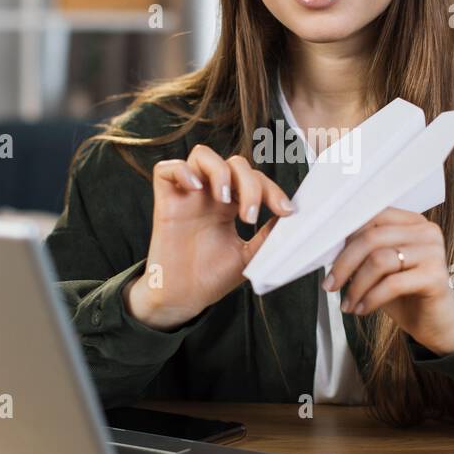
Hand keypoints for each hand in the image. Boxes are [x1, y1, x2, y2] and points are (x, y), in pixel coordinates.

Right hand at [126, 144, 295, 329]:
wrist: (184, 298)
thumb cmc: (211, 277)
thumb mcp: (248, 256)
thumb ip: (266, 235)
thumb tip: (289, 217)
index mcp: (231, 205)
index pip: (254, 179)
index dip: (272, 189)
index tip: (286, 211)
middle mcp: (210, 195)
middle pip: (234, 164)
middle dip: (250, 184)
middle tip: (250, 216)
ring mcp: (187, 196)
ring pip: (202, 155)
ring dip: (220, 171)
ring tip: (223, 200)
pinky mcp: (165, 202)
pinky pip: (166, 170)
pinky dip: (182, 171)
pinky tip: (195, 189)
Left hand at [323, 207, 453, 355]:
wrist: (437, 324)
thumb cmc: (406, 294)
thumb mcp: (381, 269)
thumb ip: (363, 253)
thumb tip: (329, 248)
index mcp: (412, 222)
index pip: (372, 218)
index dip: (345, 238)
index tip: (327, 260)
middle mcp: (426, 231)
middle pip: (372, 238)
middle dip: (344, 264)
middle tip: (330, 286)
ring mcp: (434, 252)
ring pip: (379, 260)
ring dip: (356, 285)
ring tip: (348, 304)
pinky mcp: (437, 277)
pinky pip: (393, 283)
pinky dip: (371, 298)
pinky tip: (362, 309)